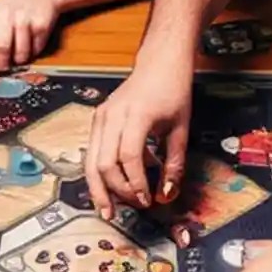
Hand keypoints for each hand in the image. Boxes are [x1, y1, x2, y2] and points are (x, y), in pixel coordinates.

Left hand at [0, 0, 63, 70]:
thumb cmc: (15, 3)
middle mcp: (6, 15)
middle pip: (1, 47)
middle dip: (1, 64)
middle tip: (1, 70)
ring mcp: (24, 20)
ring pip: (20, 53)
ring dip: (19, 60)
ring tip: (18, 56)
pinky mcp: (41, 26)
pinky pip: (35, 50)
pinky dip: (33, 53)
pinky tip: (31, 45)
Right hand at [85, 56, 191, 217]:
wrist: (160, 63)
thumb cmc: (172, 89)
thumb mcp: (181, 129)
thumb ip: (175, 164)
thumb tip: (167, 193)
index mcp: (136, 115)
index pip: (128, 158)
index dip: (136, 183)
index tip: (146, 199)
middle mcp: (112, 116)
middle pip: (103, 163)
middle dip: (116, 190)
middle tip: (130, 207)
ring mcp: (101, 117)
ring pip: (91, 161)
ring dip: (99, 188)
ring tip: (107, 209)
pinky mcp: (97, 120)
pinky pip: (93, 152)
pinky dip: (100, 173)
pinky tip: (112, 186)